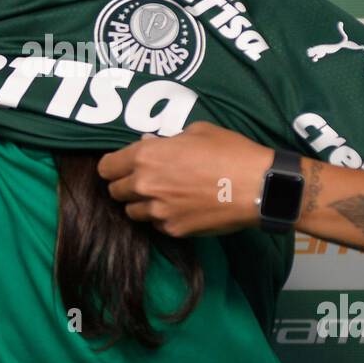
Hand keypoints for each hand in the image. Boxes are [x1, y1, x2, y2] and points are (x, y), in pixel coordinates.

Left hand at [96, 121, 275, 236]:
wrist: (258, 186)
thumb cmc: (230, 151)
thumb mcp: (196, 132)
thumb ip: (166, 141)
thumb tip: (150, 145)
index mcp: (146, 156)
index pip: (106, 167)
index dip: (112, 167)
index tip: (120, 167)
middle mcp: (145, 185)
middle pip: (115, 192)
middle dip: (124, 186)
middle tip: (144, 181)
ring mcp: (159, 211)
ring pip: (132, 212)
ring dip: (142, 204)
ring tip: (162, 197)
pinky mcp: (174, 230)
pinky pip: (157, 226)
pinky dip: (162, 219)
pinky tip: (180, 209)